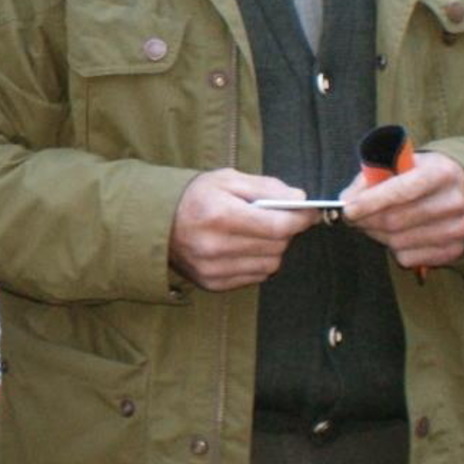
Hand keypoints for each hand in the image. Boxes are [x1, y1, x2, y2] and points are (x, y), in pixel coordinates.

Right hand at [168, 168, 321, 291]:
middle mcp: (215, 246)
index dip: (301, 219)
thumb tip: (301, 200)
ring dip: (272, 249)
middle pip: (277, 246)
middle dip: (285, 232)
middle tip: (276, 220)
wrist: (155, 223)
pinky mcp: (212, 283)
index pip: (278, 226)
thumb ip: (267, 187)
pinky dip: (257, 263)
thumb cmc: (195, 197)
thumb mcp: (228, 179)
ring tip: (256, 235)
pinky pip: (255, 277)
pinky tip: (244, 249)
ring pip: (270, 265)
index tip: (309, 212)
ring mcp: (212, 268)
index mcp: (220, 215)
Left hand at [338, 150, 463, 269]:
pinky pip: (408, 258)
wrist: (463, 193)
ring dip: (377, 235)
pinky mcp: (454, 250)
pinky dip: (395, 250)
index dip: (370, 202)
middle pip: (395, 220)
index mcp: (441, 173)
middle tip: (353, 217)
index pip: (401, 190)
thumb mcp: (400, 165)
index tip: (348, 210)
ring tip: (376, 224)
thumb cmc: (420, 176)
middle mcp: (454, 201)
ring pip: (398, 241)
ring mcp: (457, 228)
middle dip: (366, 221)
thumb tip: (346, 200)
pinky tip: (399, 235)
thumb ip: (371, 178)